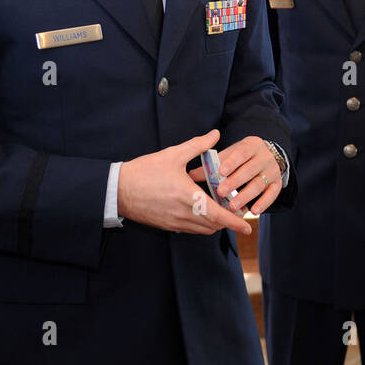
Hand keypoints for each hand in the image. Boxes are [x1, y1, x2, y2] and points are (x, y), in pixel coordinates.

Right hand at [118, 129, 252, 234]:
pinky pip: (190, 229)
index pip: (218, 216)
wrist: (117, 189)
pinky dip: (201, 224)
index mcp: (188, 198)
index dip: (234, 222)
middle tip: (236, 210)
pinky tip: (202, 211)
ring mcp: (174, 223)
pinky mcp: (166, 226)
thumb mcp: (173, 154)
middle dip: (228, 221)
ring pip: (202, 230)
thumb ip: (198, 145)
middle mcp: (183, 215)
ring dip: (214, 223)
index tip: (247, 226)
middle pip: (213, 226)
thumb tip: (215, 134)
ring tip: (222, 210)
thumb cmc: (144, 172)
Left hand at [195, 135, 283, 216]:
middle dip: (235, 182)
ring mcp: (273, 170)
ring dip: (246, 196)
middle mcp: (265, 156)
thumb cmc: (241, 158)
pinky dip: (264, 203)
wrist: (266, 157)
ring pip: (260, 183)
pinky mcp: (277, 183)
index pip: (242, 152)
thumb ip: (212, 164)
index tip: (221, 172)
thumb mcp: (229, 155)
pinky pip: (272, 194)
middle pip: (250, 169)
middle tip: (221, 192)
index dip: (232, 162)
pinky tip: (253, 211)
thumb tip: (191, 175)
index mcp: (252, 145)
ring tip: (233, 206)